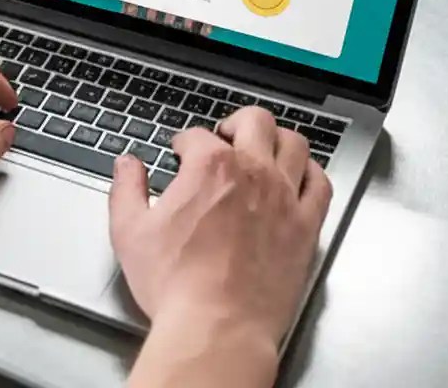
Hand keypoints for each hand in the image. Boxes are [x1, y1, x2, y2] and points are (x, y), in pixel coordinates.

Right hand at [110, 106, 331, 347]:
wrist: (217, 327)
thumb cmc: (175, 284)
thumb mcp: (130, 231)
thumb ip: (127, 189)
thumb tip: (127, 164)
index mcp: (209, 167)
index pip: (196, 136)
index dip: (183, 142)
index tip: (180, 152)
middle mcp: (253, 172)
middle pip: (255, 122)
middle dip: (235, 123)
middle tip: (224, 137)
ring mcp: (284, 198)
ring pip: (294, 143)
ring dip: (276, 139)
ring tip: (264, 149)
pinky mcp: (305, 227)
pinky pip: (320, 184)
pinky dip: (311, 173)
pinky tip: (300, 178)